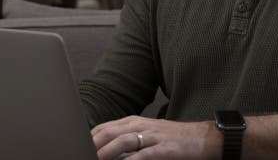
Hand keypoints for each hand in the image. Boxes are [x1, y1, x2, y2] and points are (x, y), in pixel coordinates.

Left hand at [91, 115, 220, 159]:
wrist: (202, 138)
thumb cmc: (172, 139)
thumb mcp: (146, 134)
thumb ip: (126, 139)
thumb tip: (103, 149)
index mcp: (133, 121)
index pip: (103, 128)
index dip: (87, 138)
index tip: (75, 147)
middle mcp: (140, 125)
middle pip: (108, 132)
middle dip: (91, 145)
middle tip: (79, 153)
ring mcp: (152, 136)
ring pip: (122, 141)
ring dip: (105, 153)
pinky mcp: (163, 148)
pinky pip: (142, 156)